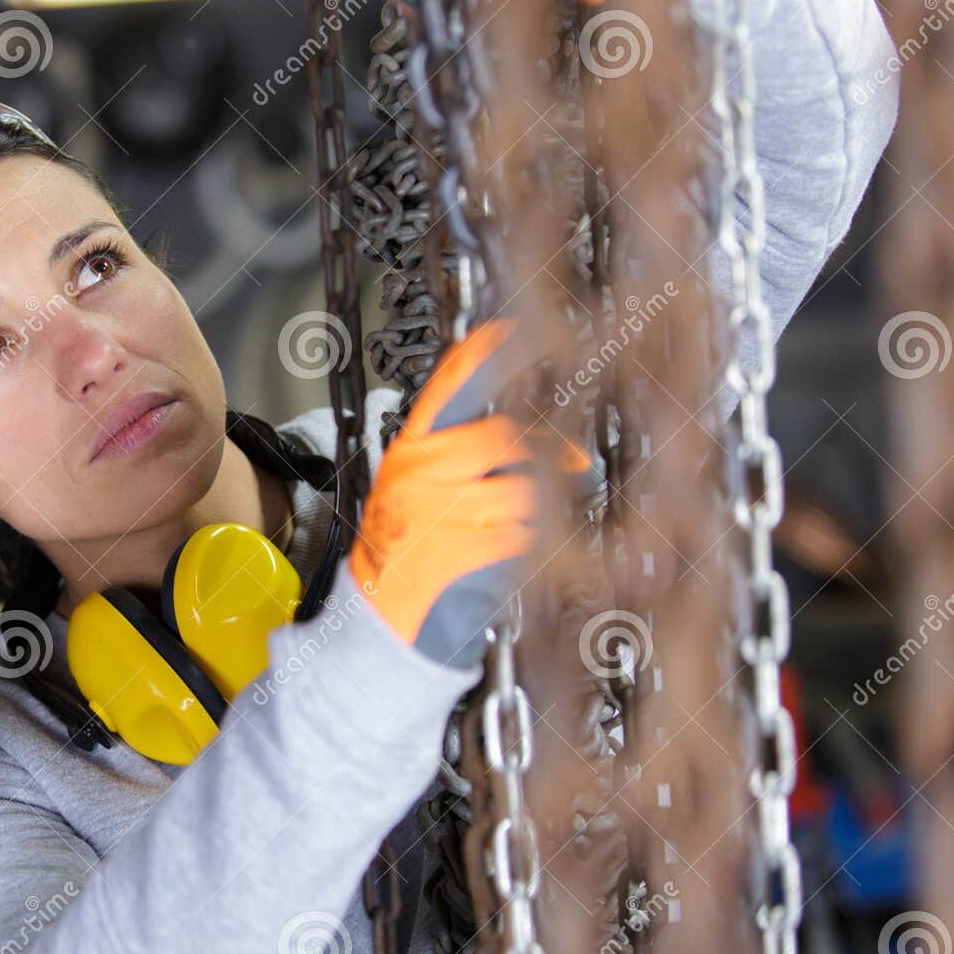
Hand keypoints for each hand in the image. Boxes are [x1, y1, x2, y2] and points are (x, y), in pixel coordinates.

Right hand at [350, 319, 588, 668]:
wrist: (375, 624)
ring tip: (540, 523)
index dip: (480, 357)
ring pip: (522, 489)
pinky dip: (537, 546)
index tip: (512, 329)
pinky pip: (522, 533)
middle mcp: (419, 473)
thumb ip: (460, 463)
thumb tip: (531, 442)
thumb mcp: (415, 497)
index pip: (446, 390)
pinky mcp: (460, 549)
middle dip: (549, 451)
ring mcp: (437, 510)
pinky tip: (526, 554)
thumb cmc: (402, 561)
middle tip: (578, 463)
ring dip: (545, 509)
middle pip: (502, 438)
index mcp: (408, 452)